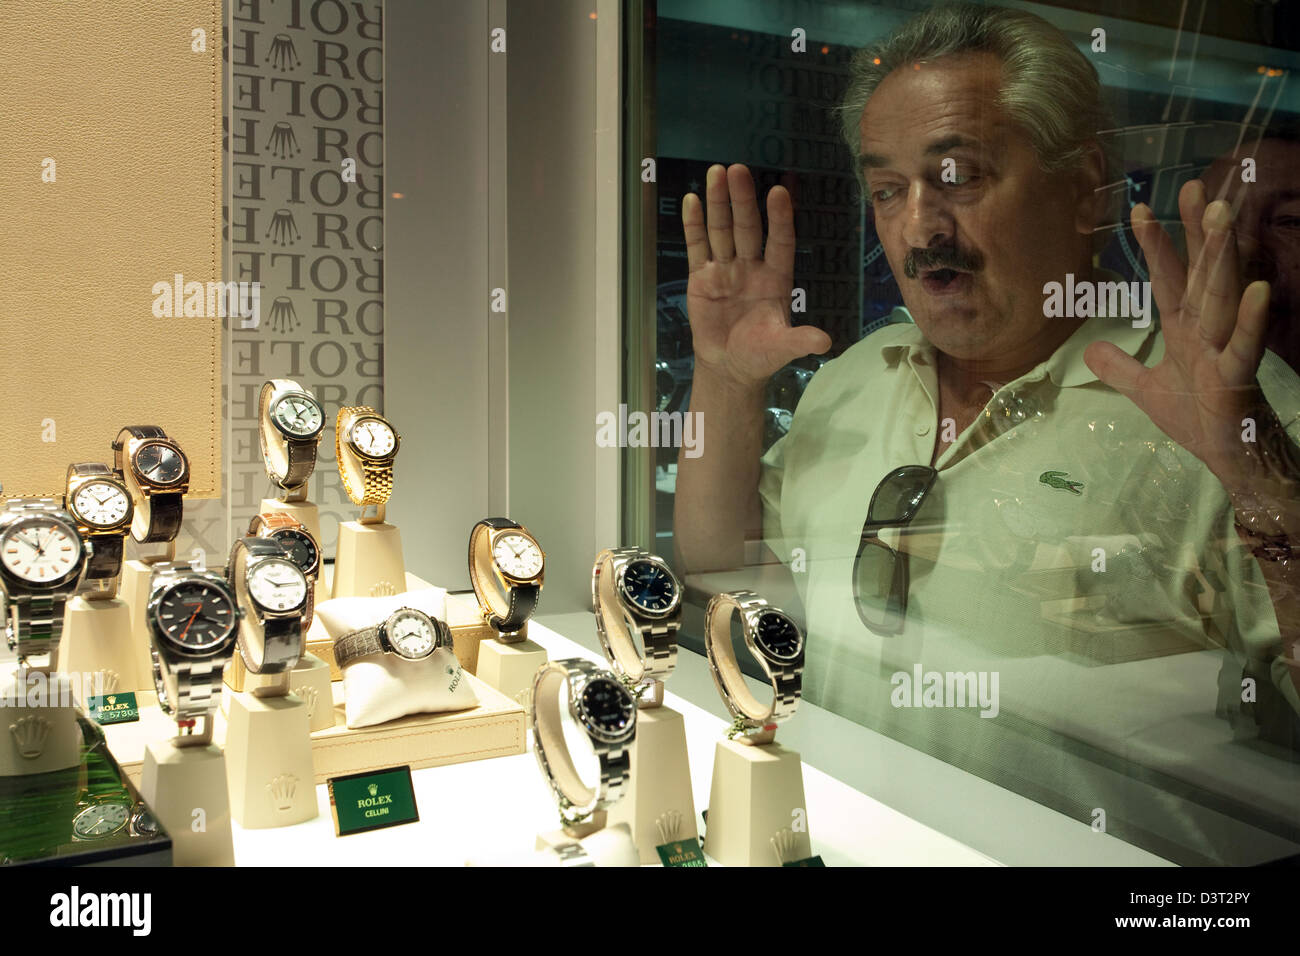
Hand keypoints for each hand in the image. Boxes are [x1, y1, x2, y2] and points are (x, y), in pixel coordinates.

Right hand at [682, 164, 830, 387]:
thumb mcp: (781, 348)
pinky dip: (694, 224)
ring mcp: (725, 269)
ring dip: (719, 202)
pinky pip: (698, 246)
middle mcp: (751, 266)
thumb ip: (800, 340)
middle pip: (747, 227)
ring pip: (722, 230)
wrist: (729, 368)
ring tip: (716, 172)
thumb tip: (825, 341)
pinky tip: (693, 200)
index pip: (780, 241)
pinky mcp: (702, 277)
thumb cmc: (759, 356)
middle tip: (738, 170)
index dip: (780, 218)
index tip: (779, 192)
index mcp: (776, 278)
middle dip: (743, 199)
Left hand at [1083, 179, 1274, 482]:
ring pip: (1222, 295)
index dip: (1155, 244)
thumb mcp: (1146, 389)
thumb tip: (1088, 352)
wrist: (1224, 451)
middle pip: (1200, 271)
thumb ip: (1120, 367)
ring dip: (1221, 257)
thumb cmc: (1195, 414)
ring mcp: (1223, 346)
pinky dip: (1250, 318)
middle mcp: (1206, 326)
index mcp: (1184, 325)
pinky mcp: (1237, 374)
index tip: (1140, 208)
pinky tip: (1258, 290)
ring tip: (1222, 218)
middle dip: (1197, 231)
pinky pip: (1244, 344)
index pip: (1167, 276)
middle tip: (1196, 187)